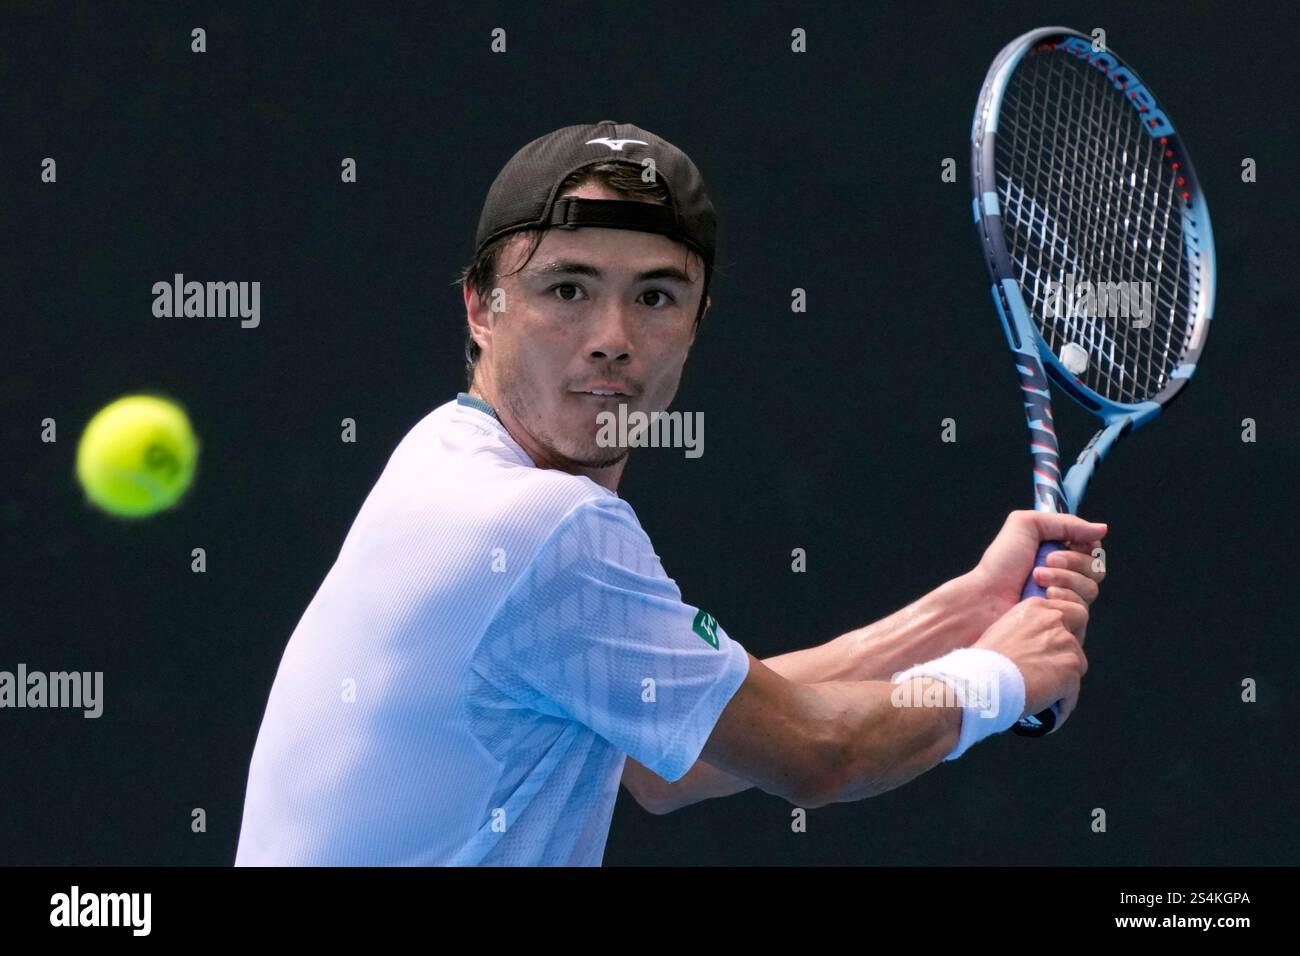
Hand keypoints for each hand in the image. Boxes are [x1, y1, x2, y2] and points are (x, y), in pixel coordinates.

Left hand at [963, 510, 1107, 642]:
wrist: (985, 600)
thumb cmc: (1000, 565)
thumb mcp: (1025, 526)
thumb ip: (1064, 522)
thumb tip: (1101, 529)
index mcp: (1058, 553)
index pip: (1092, 550)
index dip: (1085, 546)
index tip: (1066, 543)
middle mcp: (1064, 577)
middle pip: (1096, 569)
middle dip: (1072, 562)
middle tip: (1046, 562)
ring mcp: (1064, 600)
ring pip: (1091, 589)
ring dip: (1065, 580)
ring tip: (1038, 579)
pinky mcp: (1063, 621)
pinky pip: (1082, 610)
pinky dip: (1065, 599)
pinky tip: (1044, 597)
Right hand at [974, 596, 1088, 727]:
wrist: (981, 680)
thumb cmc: (982, 660)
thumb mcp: (1002, 628)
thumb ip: (1026, 629)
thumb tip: (1036, 645)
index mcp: (1036, 608)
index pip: (1072, 611)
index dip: (1070, 626)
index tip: (1061, 638)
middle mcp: (1054, 621)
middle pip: (1077, 637)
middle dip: (1068, 653)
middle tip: (1051, 669)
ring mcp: (1065, 645)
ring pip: (1077, 666)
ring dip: (1064, 680)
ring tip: (1044, 694)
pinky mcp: (1070, 671)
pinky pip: (1072, 692)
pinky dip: (1061, 703)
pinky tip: (1047, 711)